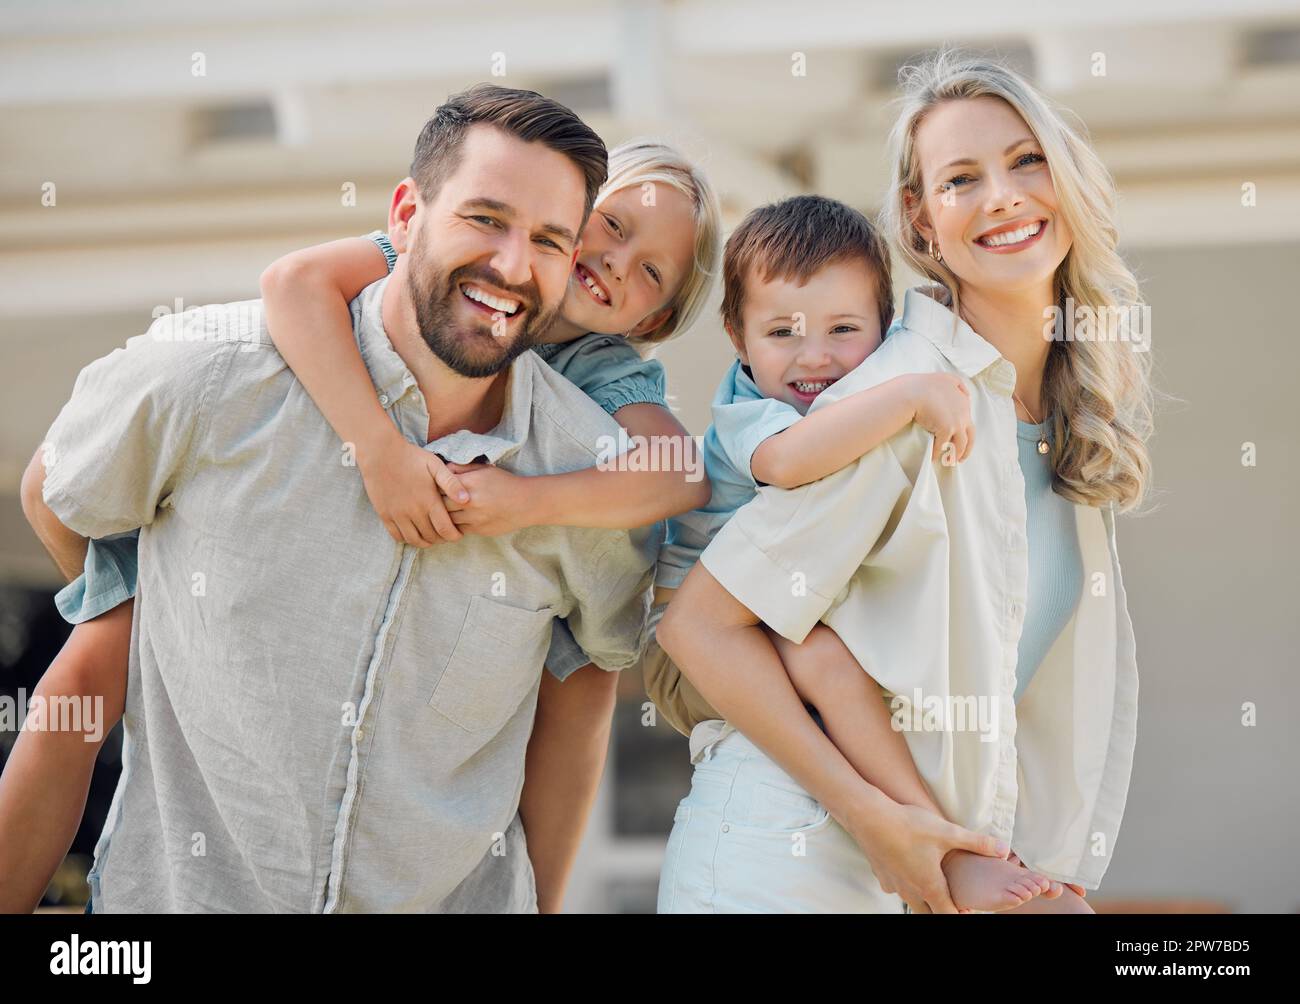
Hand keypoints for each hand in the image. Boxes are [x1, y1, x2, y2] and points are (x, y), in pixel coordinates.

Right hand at [356, 432, 469, 546]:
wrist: (380, 453)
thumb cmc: (411, 457)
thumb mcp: (435, 465)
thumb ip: (452, 483)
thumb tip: (467, 500)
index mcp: (429, 501)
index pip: (445, 530)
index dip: (454, 536)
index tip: (458, 534)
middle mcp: (413, 512)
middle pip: (431, 537)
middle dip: (442, 539)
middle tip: (446, 534)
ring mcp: (397, 515)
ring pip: (414, 540)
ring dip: (426, 542)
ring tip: (432, 536)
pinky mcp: (385, 515)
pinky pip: (397, 536)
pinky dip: (407, 539)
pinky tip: (414, 533)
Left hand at [440, 462, 532, 536]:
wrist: (526, 503)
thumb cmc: (505, 483)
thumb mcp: (486, 469)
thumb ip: (463, 468)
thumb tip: (444, 468)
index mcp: (471, 482)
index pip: (440, 485)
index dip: (436, 486)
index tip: (436, 486)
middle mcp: (470, 500)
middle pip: (440, 503)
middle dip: (437, 502)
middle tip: (436, 500)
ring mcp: (474, 517)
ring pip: (448, 519)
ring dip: (445, 515)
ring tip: (445, 511)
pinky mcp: (478, 529)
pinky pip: (458, 529)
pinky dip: (456, 525)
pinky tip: (458, 520)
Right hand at [846, 799, 1009, 913]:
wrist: (868, 817)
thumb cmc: (908, 825)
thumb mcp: (948, 832)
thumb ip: (977, 842)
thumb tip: (1003, 850)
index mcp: (930, 885)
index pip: (949, 914)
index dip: (961, 914)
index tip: (969, 910)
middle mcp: (911, 891)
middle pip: (929, 913)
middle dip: (942, 909)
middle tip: (953, 901)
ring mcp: (894, 885)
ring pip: (911, 901)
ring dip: (923, 898)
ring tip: (932, 886)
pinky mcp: (881, 875)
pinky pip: (896, 888)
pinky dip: (904, 885)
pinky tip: (906, 870)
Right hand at [908, 374, 973, 464]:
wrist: (914, 391)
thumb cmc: (924, 384)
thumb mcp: (944, 379)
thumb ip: (955, 384)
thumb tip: (964, 391)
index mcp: (963, 400)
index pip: (968, 418)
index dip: (964, 430)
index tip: (961, 438)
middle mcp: (964, 411)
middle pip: (970, 435)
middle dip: (966, 448)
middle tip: (961, 457)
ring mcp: (957, 421)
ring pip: (961, 444)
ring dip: (955, 455)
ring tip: (949, 462)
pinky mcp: (947, 429)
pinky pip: (943, 446)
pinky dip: (938, 454)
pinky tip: (933, 458)